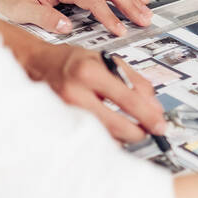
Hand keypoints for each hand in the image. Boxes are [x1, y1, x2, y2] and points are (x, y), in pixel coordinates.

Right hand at [24, 44, 167, 143]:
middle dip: (139, 132)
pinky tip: (114, 129)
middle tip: (150, 130)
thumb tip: (154, 106)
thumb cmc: (72, 61)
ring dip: (124, 136)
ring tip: (133, 127)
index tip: (160, 124)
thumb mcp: (106, 60)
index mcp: (89, 72)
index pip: (127, 100)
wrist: (37, 65)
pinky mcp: (61, 123)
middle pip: (117, 125)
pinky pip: (91, 137)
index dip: (148, 115)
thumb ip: (134, 81)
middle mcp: (75, 94)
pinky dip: (108, 137)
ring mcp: (65, 111)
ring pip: (105, 135)